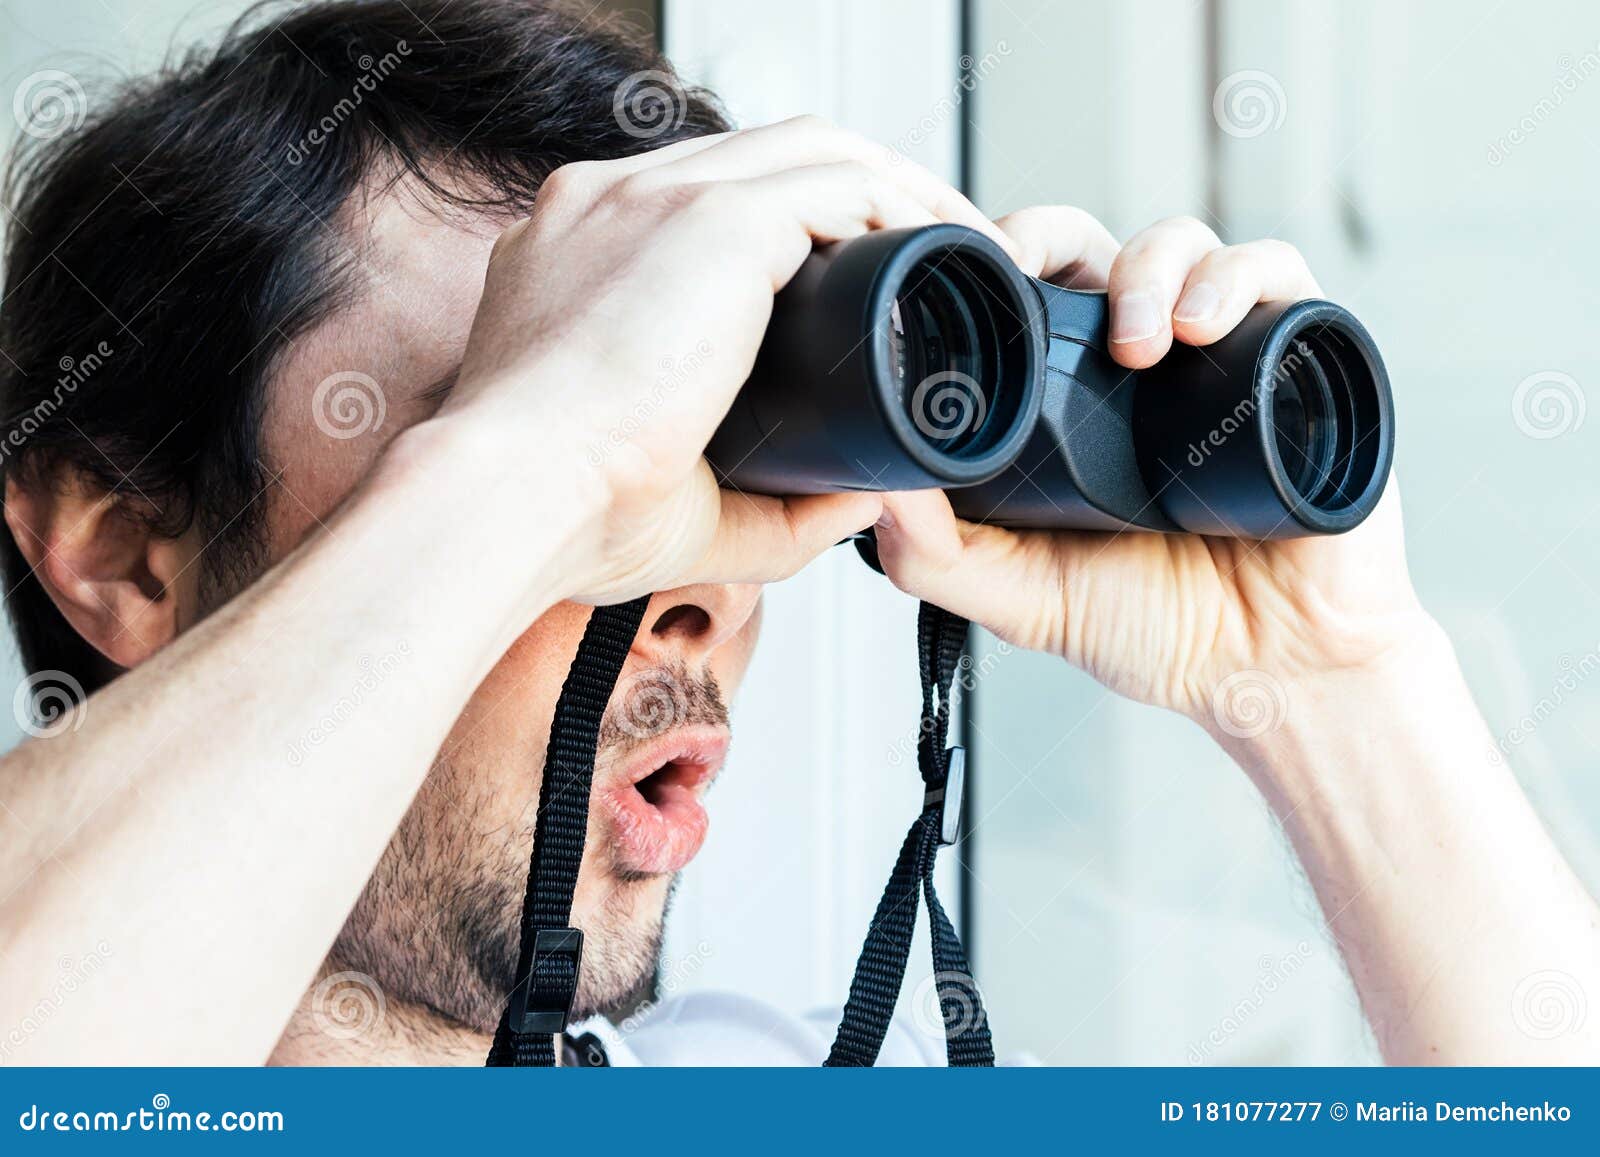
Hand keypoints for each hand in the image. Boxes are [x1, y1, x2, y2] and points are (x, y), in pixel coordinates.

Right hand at [421, 116, 1015, 602]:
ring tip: (960, 247)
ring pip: (814, 152)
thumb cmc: (561, 514)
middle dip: (859, 196)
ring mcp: (652, 196)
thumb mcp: (680, 503)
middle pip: (768, 159)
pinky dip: (903, 207)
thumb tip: (858, 503)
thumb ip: (771, 502)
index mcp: (580, 254)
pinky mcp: (705, 216)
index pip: (706, 202)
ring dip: (897, 193)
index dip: (794, 230)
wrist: (506, 502)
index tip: (857, 283)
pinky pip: (839, 181)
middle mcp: (610, 202)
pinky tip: (945, 250)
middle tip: (930, 258)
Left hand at [872, 209, 1433, 724]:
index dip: (989, 264)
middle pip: (1093, 247)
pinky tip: (1204, 331)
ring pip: (1183, 246)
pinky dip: (1237, 280)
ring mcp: (1221, 356)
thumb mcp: (1023, 595)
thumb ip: (938, 557)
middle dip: (1054, 237)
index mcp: (1071, 399)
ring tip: (1137, 343)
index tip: (958, 279)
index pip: (1023, 294)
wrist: (1274, 670)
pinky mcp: (1301, 358)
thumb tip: (867, 491)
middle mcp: (1142, 366)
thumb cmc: (1157, 627)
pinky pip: (1278, 276)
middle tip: (1027, 272)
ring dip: (1150, 267)